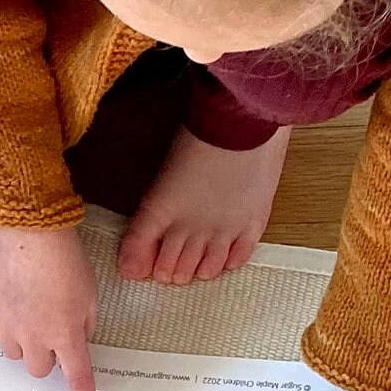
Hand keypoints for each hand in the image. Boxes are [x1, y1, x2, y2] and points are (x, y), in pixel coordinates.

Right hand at [0, 223, 99, 390]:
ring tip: (27, 311)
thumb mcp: (90, 294)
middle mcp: (35, 338)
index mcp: (66, 335)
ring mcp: (8, 328)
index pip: (77, 376)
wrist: (29, 234)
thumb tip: (77, 339)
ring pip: (14, 353)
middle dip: (45, 356)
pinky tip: (9, 303)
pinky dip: (2, 325)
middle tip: (48, 331)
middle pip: (38, 369)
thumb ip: (85, 324)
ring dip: (23, 341)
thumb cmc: (65, 260)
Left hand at [116, 125, 288, 286]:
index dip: (138, 263)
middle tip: (170, 266)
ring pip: (205, 270)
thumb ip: (151, 212)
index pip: (138, 252)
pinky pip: (238, 258)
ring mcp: (224, 230)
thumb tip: (142, 239)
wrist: (243, 120)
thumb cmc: (200, 133)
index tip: (141, 266)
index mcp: (160, 210)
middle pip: (172, 268)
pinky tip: (224, 257)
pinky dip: (228, 262)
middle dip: (168, 270)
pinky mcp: (253, 224)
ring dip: (197, 269)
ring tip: (196, 264)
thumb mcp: (164, 170)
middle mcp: (190, 228)